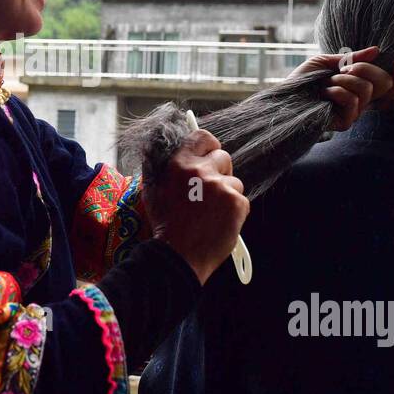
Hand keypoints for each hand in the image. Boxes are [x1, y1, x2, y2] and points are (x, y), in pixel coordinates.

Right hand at [145, 129, 249, 284]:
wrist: (178, 256)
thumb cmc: (165, 226)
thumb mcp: (153, 190)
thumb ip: (157, 165)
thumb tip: (157, 146)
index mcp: (179, 164)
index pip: (202, 137)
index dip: (208, 145)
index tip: (209, 154)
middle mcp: (201, 171)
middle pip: (223, 157)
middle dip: (219, 171)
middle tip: (209, 192)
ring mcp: (221, 187)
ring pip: (234, 181)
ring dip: (226, 194)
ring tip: (211, 213)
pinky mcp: (236, 203)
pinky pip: (241, 200)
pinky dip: (234, 211)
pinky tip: (219, 222)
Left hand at [288, 46, 393, 131]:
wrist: (286, 94)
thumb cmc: (304, 79)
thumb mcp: (328, 61)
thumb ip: (352, 57)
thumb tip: (376, 50)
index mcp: (361, 85)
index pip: (391, 85)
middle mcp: (362, 100)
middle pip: (384, 83)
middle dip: (364, 69)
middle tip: (343, 69)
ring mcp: (355, 112)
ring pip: (367, 90)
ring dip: (343, 80)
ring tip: (327, 84)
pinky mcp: (345, 122)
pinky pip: (353, 101)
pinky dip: (337, 92)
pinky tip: (324, 93)